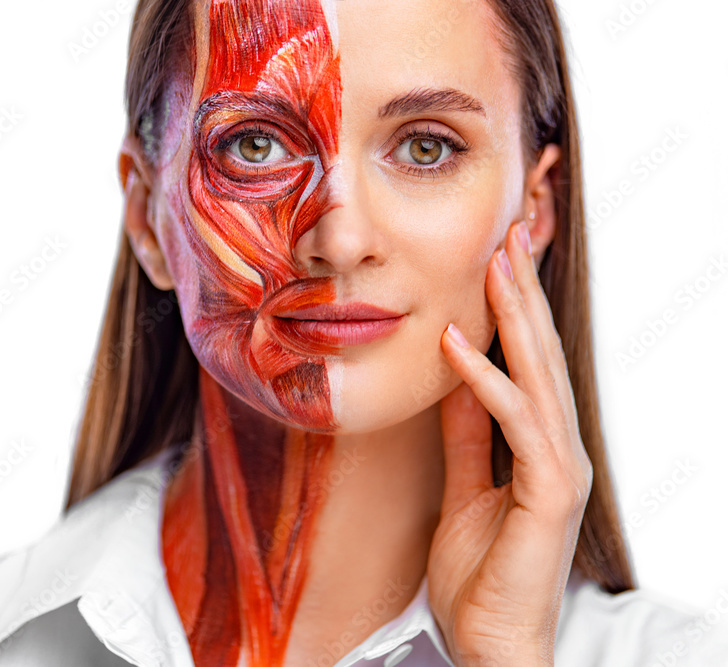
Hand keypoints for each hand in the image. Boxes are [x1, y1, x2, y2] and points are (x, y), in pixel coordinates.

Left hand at [427, 219, 592, 665]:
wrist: (490, 645)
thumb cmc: (481, 577)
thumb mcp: (463, 490)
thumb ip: (464, 438)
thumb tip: (456, 381)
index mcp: (537, 448)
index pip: (527, 367)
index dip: (513, 314)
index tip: (495, 263)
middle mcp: (557, 450)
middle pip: (541, 358)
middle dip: (522, 297)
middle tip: (506, 237)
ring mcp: (559, 470)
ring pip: (539, 377)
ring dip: (515, 319)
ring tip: (494, 265)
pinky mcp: (550, 494)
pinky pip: (516, 424)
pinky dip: (485, 381)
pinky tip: (458, 343)